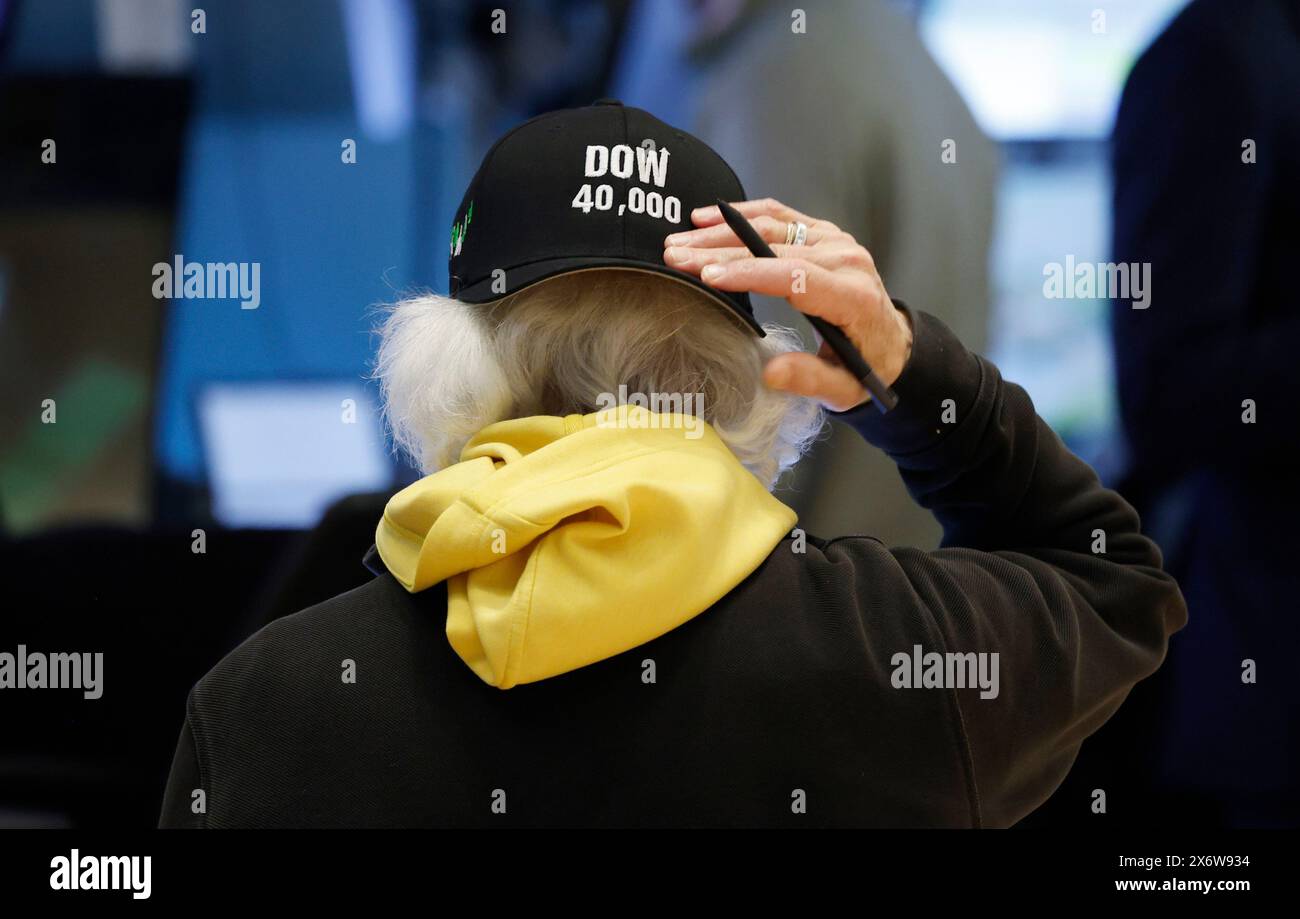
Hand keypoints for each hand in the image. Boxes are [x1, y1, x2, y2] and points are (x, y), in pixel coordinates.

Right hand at [663, 198, 911, 411]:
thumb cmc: (866, 366)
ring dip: (722, 230)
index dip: (749, 273)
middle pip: (775, 247)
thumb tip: (771, 372)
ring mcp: (835, 241)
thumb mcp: (843, 388)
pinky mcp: (823, 233)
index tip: (708, 276)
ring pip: (772, 224)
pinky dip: (742, 213)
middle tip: (676, 257)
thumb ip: (809, 379)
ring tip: (681, 239)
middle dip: (720, 251)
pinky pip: (779, 215)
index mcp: (852, 296)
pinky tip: (708, 217)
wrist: (891, 342)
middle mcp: (846, 260)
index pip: (795, 276)